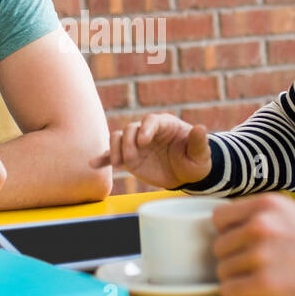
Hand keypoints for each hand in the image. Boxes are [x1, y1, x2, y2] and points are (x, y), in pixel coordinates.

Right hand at [91, 112, 212, 189]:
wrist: (186, 174)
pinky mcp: (129, 158)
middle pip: (131, 129)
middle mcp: (147, 131)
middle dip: (129, 142)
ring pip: (118, 138)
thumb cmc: (195, 160)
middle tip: (132, 159)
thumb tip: (201, 128)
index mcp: (164, 125)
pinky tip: (93, 164)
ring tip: (118, 163)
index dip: (146, 129)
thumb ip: (198, 142)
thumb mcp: (200, 154)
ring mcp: (136, 144)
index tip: (144, 141)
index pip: (151, 121)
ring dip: (115, 149)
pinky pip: (112, 156)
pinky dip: (102, 158)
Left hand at [212, 194, 294, 295]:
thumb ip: (260, 216)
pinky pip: (228, 291)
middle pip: (218, 246)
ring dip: (237, 278)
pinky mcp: (265, 284)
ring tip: (260, 279)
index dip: (227, 233)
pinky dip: (237, 295)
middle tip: (254, 266)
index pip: (219, 218)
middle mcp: (260, 226)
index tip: (239, 243)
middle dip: (233, 258)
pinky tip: (253, 293)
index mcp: (266, 205)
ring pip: (222, 270)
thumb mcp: (292, 213)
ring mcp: (261, 255)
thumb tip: (225, 229)